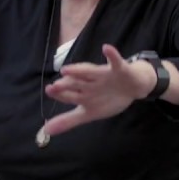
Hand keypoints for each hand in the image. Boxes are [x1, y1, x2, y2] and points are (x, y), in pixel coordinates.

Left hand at [41, 44, 155, 137]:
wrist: (133, 87)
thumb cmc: (107, 98)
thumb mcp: (89, 112)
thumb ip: (68, 121)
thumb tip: (46, 130)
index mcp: (82, 92)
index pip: (69, 94)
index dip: (60, 94)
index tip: (49, 90)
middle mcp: (90, 82)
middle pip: (77, 83)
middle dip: (67, 84)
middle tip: (55, 85)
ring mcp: (104, 75)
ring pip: (90, 72)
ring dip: (79, 70)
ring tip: (66, 69)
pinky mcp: (119, 68)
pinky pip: (115, 61)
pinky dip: (112, 55)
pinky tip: (106, 48)